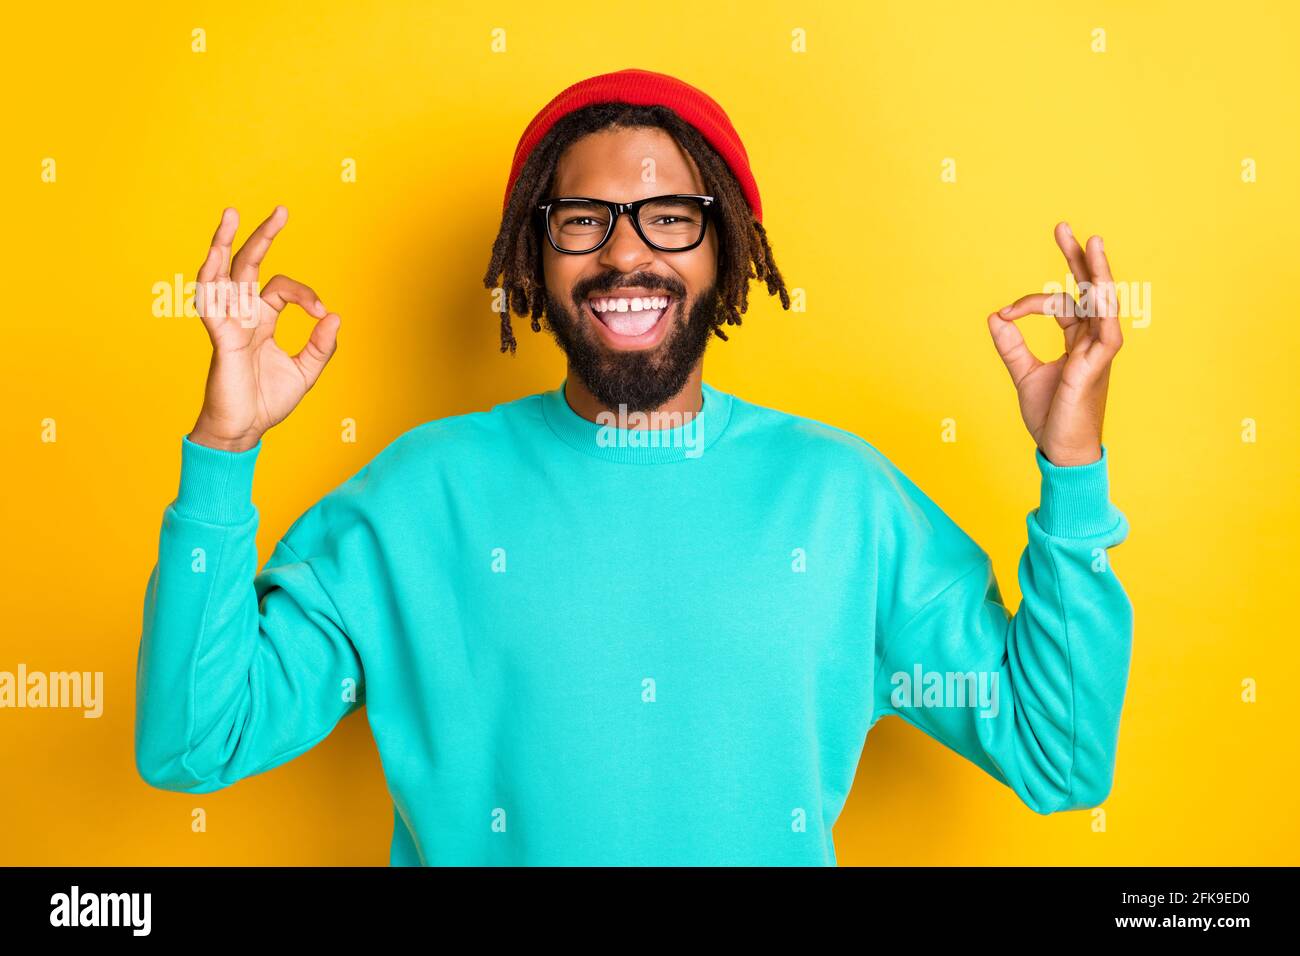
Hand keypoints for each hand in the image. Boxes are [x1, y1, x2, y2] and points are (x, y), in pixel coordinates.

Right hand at [188, 206, 340, 452]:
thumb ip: (321, 345)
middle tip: (281, 210)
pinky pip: (210, 303)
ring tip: (231, 213)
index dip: (307, 295)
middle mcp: (242, 316)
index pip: (282, 289)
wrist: (244, 430)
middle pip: (248, 266)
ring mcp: (228, 323)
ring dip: (224, 243)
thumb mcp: (305, 371)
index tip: (323, 314)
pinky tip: (214, 256)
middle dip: (263, 236)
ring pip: (222, 274)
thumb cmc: (267, 401)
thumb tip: (336, 317)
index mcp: (262, 321)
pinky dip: (211, 278)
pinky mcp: (220, 338)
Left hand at [987, 223, 1121, 466]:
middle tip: (1063, 227)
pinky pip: (1106, 331)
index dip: (1027, 304)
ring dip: (1098, 272)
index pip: (1061, 303)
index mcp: (1077, 340)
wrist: (1061, 451)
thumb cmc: (1050, 416)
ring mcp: (1099, 351)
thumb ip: (1011, 345)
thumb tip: (995, 316)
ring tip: (1092, 242)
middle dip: (1077, 258)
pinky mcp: (1098, 365)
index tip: (1004, 314)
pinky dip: (1103, 308)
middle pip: (1088, 290)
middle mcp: (1092, 340)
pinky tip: (1100, 286)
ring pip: (1103, 303)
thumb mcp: (1023, 374)